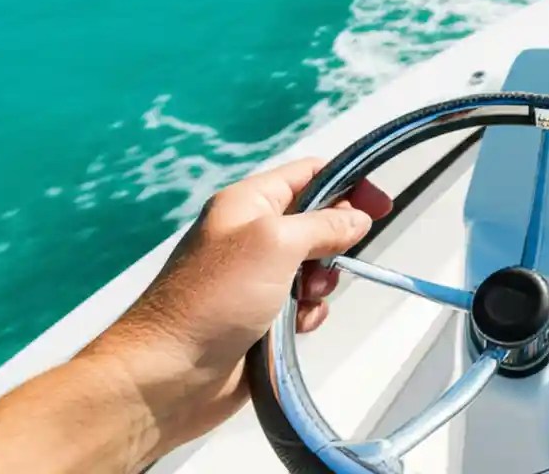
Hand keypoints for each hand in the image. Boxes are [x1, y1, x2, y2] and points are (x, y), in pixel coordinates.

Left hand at [85, 157, 391, 459]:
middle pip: (318, 221)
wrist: (168, 374)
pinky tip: (294, 327)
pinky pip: (304, 305)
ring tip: (302, 300)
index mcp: (247, 203)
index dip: (348, 182)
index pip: (309, 174)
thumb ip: (324, 223)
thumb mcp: (275, 243)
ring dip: (321, 284)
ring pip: (316, 268)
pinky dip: (308, 314)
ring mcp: (256, 278)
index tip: (381, 205)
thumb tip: (358, 217)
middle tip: (327, 264)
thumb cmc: (215, 298)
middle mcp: (252, 235)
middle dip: (334, 242)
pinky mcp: (262, 316)